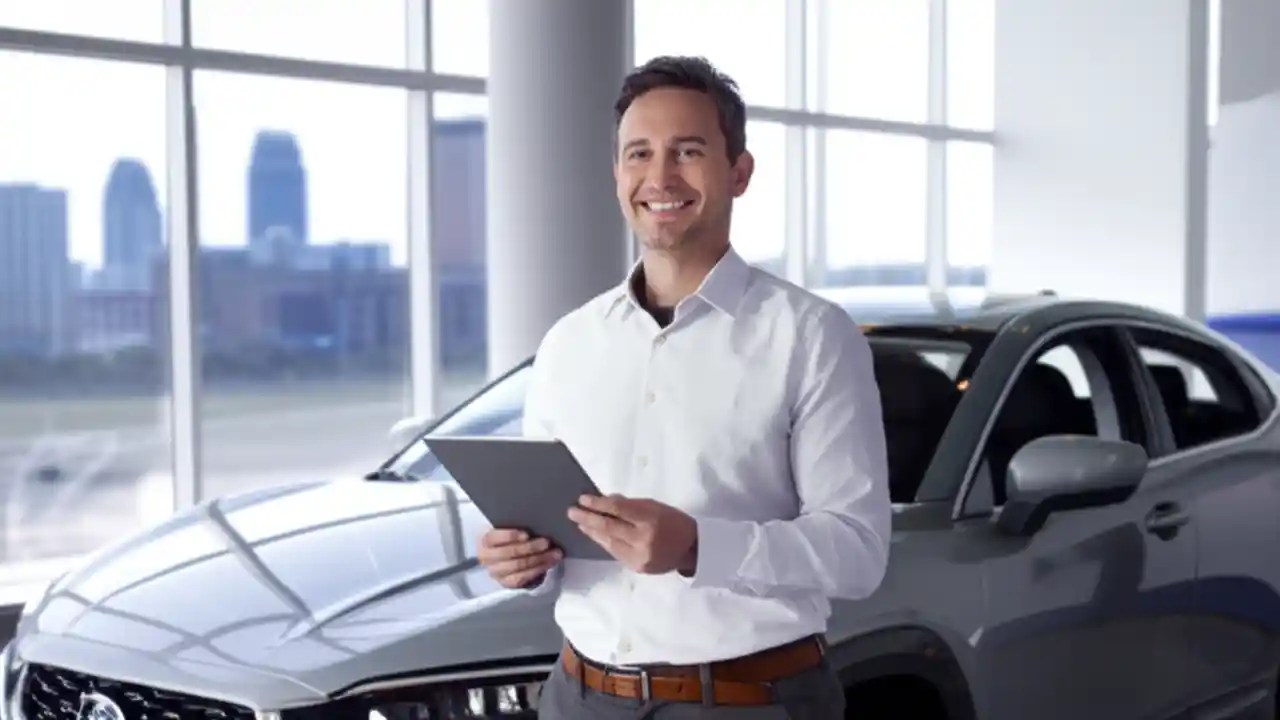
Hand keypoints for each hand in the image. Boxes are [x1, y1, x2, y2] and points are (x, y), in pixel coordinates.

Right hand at [476, 528, 562, 588]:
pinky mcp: (506, 582)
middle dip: (530, 548)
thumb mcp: (509, 527)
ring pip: (518, 566)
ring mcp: (496, 572)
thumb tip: (536, 521)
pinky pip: (523, 578)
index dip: (510, 536)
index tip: (526, 534)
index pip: (494, 537)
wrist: (506, 554)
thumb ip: (516, 523)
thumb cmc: (510, 537)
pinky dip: (538, 570)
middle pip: (509, 553)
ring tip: (554, 553)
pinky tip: (549, 563)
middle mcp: (487, 557)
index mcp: (485, 540)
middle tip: (546, 542)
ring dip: (539, 559)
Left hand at [568, 494, 697, 574]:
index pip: (617, 509)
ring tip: (580, 523)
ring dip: (592, 532)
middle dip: (588, 518)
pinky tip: (596, 536)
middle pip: (608, 527)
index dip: (598, 504)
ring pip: (608, 542)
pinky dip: (604, 543)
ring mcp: (639, 556)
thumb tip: (606, 501)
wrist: (693, 549)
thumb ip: (630, 504)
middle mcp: (643, 539)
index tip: (583, 499)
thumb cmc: (675, 522)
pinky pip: (615, 553)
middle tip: (571, 511)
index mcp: (650, 519)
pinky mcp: (637, 567)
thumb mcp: (656, 506)